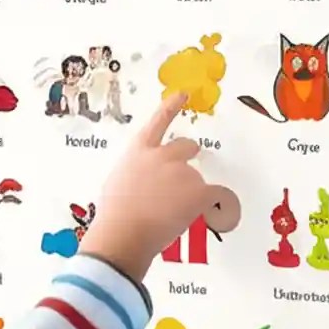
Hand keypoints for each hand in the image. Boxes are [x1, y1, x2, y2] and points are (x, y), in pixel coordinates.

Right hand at [78, 92, 239, 280]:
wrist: (124, 235)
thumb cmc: (114, 215)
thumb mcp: (117, 182)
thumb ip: (136, 172)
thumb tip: (147, 180)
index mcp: (138, 152)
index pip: (158, 122)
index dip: (171, 107)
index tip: (183, 94)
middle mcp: (162, 156)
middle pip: (187, 147)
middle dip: (187, 160)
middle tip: (179, 183)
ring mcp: (182, 172)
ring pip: (196, 180)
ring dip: (189, 193)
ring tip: (169, 215)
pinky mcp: (199, 191)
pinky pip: (214, 196)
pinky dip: (209, 206)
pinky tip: (193, 216)